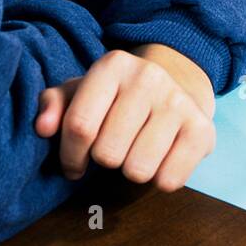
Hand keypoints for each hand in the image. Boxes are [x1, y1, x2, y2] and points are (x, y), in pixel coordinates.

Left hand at [34, 48, 215, 190]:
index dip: (70, 156)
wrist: (176, 86)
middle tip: (114, 148)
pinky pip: (169, 180)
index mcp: (114, 65)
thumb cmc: (115, 98)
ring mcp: (179, 102)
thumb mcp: (81, 93)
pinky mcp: (203, 129)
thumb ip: (54, 105)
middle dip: (105, 159)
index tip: (75, 163)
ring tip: (137, 151)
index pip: (79, 126)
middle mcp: (149, 77)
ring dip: (132, 170)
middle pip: (108, 153)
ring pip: (138, 170)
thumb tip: (42, 127)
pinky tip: (161, 157)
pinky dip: (161, 179)